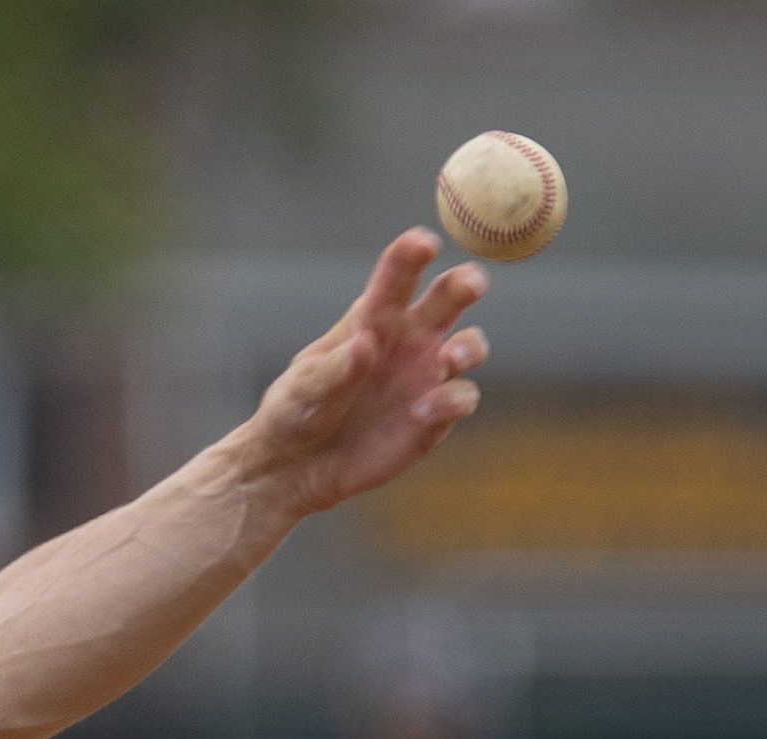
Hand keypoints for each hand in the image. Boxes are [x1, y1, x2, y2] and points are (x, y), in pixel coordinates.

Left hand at [230, 229, 489, 519]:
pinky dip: (450, 402)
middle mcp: (409, 338)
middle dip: (465, 283)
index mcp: (373, 317)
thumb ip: (336, 368)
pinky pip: (461, 398)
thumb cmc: (296, 413)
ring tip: (447, 360)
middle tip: (470, 284)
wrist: (299, 467)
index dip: (412, 254)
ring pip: (470, 346)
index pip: (397, 276)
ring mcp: (427, 374)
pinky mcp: (437, 415)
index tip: (423, 242)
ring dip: (469, 347)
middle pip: (450, 298)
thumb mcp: (304, 390)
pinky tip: (420, 413)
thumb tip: (366, 343)